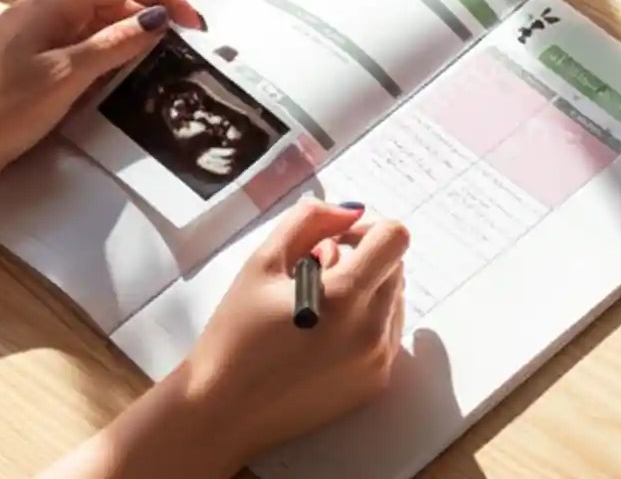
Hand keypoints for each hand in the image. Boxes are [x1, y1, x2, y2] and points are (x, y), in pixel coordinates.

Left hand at [0, 0, 201, 187]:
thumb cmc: (2, 109)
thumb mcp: (66, 75)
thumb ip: (114, 44)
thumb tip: (157, 20)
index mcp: (53, 4)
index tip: (192, 26)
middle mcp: (47, 12)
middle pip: (113, 1)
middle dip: (151, 20)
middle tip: (182, 55)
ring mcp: (38, 37)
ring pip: (99, 27)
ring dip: (130, 42)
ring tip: (158, 70)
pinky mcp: (34, 63)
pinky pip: (82, 49)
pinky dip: (107, 60)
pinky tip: (118, 84)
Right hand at [181, 198, 408, 466]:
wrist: (223, 411)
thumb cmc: (235, 335)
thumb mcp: (261, 263)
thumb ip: (307, 222)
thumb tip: (348, 210)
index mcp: (344, 297)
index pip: (395, 238)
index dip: (367, 228)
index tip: (337, 239)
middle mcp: (371, 330)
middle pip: (396, 266)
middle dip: (363, 258)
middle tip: (316, 270)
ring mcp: (377, 361)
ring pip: (395, 299)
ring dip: (366, 289)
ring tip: (317, 305)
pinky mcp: (374, 383)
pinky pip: (388, 333)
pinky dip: (366, 321)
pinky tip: (324, 333)